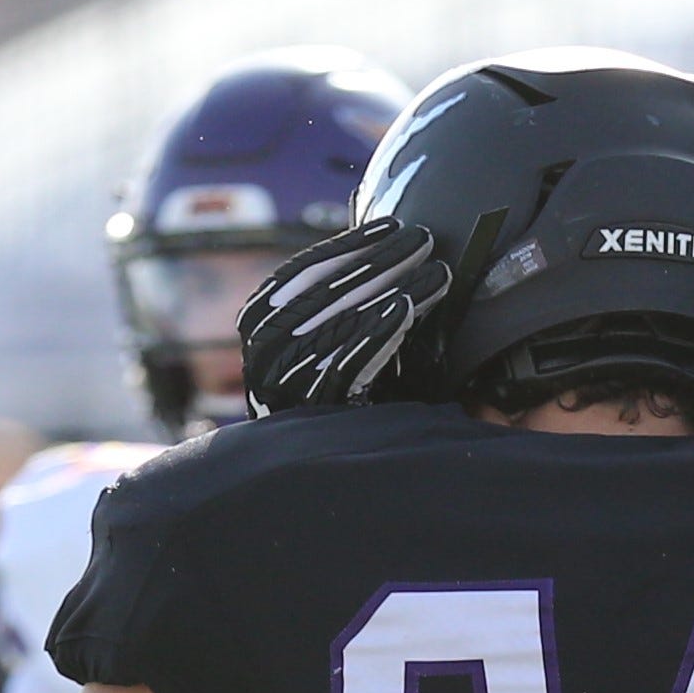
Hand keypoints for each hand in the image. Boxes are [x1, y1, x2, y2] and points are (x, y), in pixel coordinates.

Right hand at [235, 221, 455, 411]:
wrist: (318, 468)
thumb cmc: (326, 393)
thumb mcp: (320, 337)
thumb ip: (334, 298)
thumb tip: (378, 245)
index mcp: (258, 324)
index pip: (301, 272)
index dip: (348, 246)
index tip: (390, 224)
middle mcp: (263, 352)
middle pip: (326, 292)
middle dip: (380, 261)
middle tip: (423, 240)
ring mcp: (284, 383)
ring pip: (343, 322)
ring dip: (393, 290)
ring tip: (434, 273)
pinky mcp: (312, 410)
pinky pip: (349, 361)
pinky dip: (379, 330)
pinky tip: (407, 308)